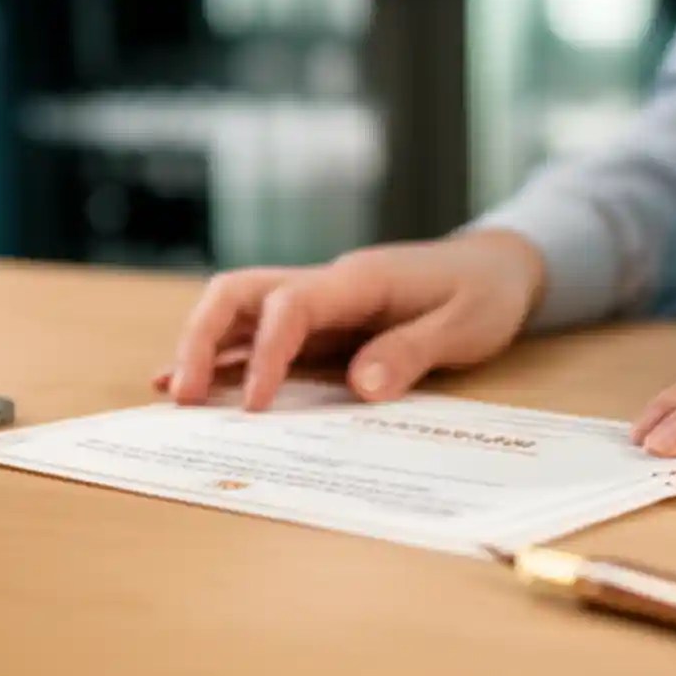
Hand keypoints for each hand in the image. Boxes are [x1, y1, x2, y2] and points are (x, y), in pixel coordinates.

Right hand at [156, 230, 545, 409]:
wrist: (498, 268)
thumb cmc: (485, 293)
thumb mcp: (465, 326)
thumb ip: (410, 353)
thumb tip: (359, 389)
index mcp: (359, 281)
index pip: (290, 305)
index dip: (264, 353)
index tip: (255, 406)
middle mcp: (327, 285)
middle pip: (239, 293)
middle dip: (201, 339)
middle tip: (182, 397)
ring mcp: (321, 304)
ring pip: (240, 311)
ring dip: (204, 347)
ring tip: (177, 398)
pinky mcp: (323, 325)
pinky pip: (263, 335)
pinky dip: (229, 359)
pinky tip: (202, 387)